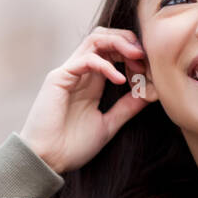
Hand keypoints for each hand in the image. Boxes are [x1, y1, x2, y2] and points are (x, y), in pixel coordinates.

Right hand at [19, 26, 152, 174]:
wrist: (47, 161)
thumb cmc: (72, 146)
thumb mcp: (108, 125)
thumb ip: (126, 108)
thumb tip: (150, 93)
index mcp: (91, 82)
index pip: (112, 50)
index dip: (133, 54)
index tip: (149, 70)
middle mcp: (80, 73)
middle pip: (104, 37)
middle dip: (128, 41)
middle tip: (144, 58)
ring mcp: (69, 73)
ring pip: (95, 39)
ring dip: (119, 44)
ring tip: (136, 58)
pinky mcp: (59, 78)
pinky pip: (86, 59)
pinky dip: (106, 65)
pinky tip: (120, 80)